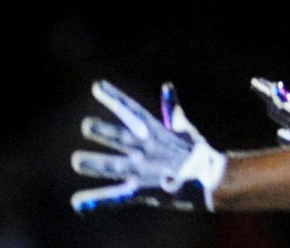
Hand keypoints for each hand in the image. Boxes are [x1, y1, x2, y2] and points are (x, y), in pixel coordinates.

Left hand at [71, 80, 226, 213]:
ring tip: (76, 161)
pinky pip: (115, 197)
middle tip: (87, 126)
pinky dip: (96, 201)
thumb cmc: (195, 153)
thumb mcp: (182, 128)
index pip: (131, 110)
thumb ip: (171, 109)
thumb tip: (168, 86)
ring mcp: (142, 171)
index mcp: (153, 132)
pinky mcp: (140, 191)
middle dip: (104, 132)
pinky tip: (77, 203)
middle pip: (121, 138)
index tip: (96, 85)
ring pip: (114, 167)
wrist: (212, 181)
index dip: (114, 97)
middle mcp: (145, 149)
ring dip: (95, 164)